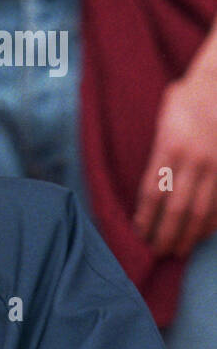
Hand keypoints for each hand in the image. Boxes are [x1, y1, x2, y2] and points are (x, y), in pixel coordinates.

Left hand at [135, 75, 216, 257]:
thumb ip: (157, 150)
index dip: (145, 217)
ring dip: (189, 234)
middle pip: (176, 207)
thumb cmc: (187, 97)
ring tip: (178, 249)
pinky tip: (204, 233)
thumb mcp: (163, 117)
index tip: (138, 234)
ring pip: (202, 209)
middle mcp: (195, 158)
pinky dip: (214, 221)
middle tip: (156, 252)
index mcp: (170, 146)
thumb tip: (150, 185)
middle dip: (166, 233)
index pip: (153, 192)